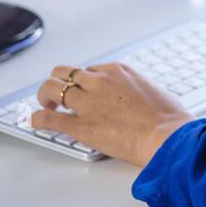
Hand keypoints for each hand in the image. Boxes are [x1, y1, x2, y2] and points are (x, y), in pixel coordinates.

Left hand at [30, 62, 195, 167]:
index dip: (83, 82)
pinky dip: (39, 119)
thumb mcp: (149, 90)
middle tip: (58, 95)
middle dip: (58, 82)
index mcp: (116, 71)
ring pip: (52, 89)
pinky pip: (49, 119)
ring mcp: (88, 103)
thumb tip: (128, 97)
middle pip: (64, 72)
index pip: (89, 70)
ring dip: (46, 97)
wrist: (167, 136)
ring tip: (47, 106)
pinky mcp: (81, 126)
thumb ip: (131, 89)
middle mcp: (98, 82)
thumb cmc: (167, 118)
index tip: (84, 92)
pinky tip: (37, 122)